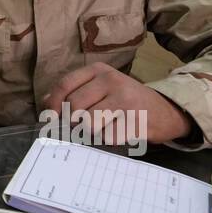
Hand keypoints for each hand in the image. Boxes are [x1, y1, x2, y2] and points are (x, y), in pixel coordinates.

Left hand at [41, 62, 194, 144]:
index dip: (52, 104)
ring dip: (91, 132)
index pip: (64, 85)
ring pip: (88, 123)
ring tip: (103, 129)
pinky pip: (107, 137)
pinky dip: (107, 141)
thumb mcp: (101, 88)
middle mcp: (111, 81)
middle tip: (83, 127)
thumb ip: (74, 92)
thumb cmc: (127, 101)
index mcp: (99, 71)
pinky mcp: (135, 121)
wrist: (166, 111)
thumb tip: (45, 103)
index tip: (50, 118)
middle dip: (73, 122)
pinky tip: (117, 134)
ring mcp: (125, 100)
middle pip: (74, 107)